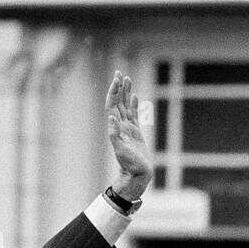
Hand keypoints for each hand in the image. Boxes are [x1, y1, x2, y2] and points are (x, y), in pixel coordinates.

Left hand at [105, 72, 151, 200]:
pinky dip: (134, 104)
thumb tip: (111, 118)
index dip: (114, 92)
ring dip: (126, 92)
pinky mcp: (136, 132)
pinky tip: (134, 96)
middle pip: (118, 102)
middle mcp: (121, 125)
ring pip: (126, 105)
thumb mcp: (120, 150)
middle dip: (119, 87)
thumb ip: (114, 135)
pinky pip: (134, 114)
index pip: (113, 105)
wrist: (137, 174)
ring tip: (127, 79)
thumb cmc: (129, 165)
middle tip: (119, 73)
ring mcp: (128, 128)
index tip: (116, 79)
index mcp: (116, 127)